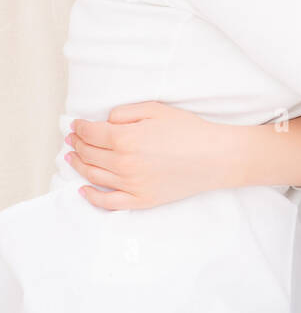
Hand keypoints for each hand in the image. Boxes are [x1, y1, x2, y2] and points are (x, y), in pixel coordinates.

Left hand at [65, 102, 240, 209]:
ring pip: (94, 175)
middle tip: (72, 140)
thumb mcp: (156, 110)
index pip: (90, 134)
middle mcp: (124, 163)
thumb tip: (105, 122)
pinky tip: (83, 189)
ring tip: (72, 158)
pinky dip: (91, 196)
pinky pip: (108, 202)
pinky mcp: (142, 200)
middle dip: (77, 145)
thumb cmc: (189, 130)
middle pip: (89, 154)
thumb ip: (125, 113)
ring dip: (79, 165)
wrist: (216, 157)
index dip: (79, 128)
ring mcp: (132, 184)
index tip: (76, 126)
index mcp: (125, 139)